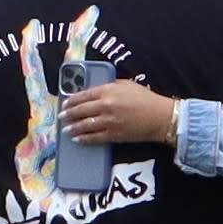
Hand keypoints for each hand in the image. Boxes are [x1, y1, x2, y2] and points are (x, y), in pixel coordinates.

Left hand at [55, 75, 180, 145]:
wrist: (160, 117)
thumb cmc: (146, 99)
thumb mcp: (127, 84)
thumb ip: (110, 85)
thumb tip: (96, 89)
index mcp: (108, 90)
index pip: (84, 95)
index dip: (71, 100)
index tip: (65, 103)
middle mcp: (106, 105)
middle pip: (81, 110)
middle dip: (68, 114)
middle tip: (61, 116)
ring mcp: (109, 121)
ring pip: (84, 125)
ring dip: (73, 127)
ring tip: (66, 129)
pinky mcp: (113, 135)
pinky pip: (94, 138)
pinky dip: (84, 139)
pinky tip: (77, 139)